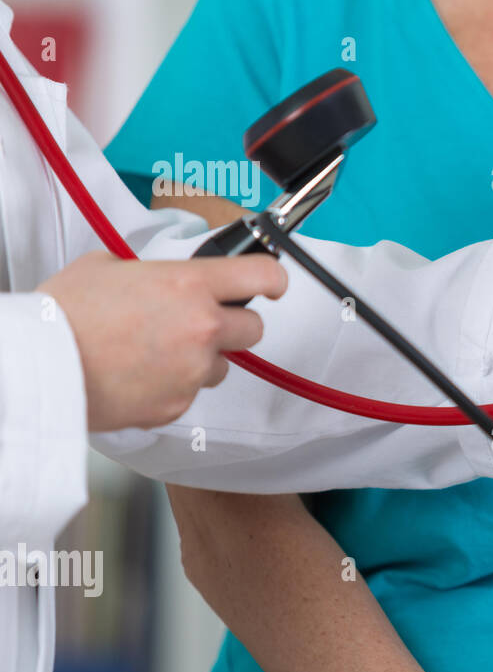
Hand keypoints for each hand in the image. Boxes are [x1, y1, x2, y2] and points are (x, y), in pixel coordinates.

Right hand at [37, 251, 287, 431]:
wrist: (40, 368)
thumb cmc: (64, 317)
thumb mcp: (106, 267)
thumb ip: (149, 272)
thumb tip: (158, 277)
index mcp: (189, 285)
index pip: (262, 274)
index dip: (272, 278)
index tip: (272, 283)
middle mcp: (201, 327)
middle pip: (254, 328)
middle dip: (232, 325)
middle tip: (200, 323)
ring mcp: (193, 370)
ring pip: (222, 365)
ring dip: (201, 359)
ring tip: (155, 353)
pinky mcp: (178, 404)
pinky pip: (191, 392)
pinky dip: (174, 386)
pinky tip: (140, 375)